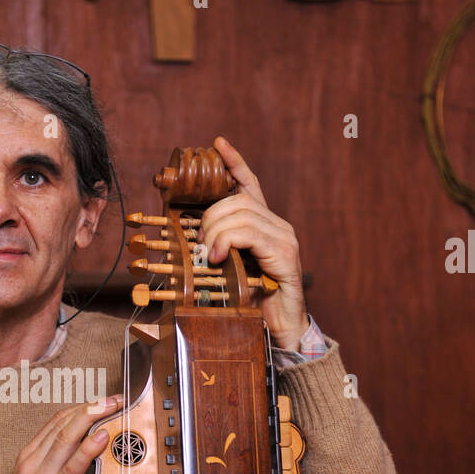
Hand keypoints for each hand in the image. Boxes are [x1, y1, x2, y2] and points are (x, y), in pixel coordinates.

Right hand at [1, 394, 123, 473]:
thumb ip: (51, 466)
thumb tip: (78, 450)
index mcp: (27, 458)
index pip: (56, 423)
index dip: (80, 408)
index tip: (100, 401)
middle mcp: (31, 463)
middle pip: (63, 425)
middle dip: (91, 407)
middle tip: (112, 398)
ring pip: (66, 438)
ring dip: (92, 419)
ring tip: (111, 408)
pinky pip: (71, 468)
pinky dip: (87, 450)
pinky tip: (101, 437)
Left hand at [198, 136, 309, 351]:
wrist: (281, 329)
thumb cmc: (252, 302)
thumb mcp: (228, 271)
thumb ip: (216, 251)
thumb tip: (190, 244)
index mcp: (263, 225)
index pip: (250, 184)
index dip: (235, 162)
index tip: (218, 144)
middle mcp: (277, 225)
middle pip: (238, 200)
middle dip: (210, 216)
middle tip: (198, 242)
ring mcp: (283, 237)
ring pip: (241, 214)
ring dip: (215, 232)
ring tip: (207, 254)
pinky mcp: (284, 253)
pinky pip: (250, 234)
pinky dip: (227, 242)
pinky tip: (217, 257)